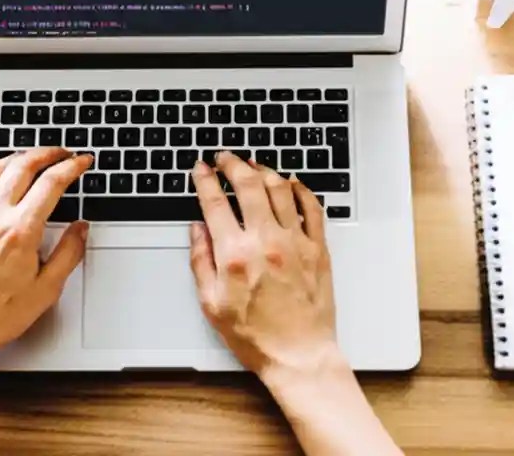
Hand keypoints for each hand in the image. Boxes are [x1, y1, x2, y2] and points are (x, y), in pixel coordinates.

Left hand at [0, 147, 91, 375]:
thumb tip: (81, 228)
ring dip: (17, 157)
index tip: (81, 162)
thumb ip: (68, 253)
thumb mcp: (46, 290)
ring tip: (31, 157)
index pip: (51, 183)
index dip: (71, 167)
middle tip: (61, 153)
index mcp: (20, 232)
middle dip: (47, 153)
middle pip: (23, 166)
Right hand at [188, 152, 340, 379]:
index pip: (214, 202)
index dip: (204, 179)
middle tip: (225, 157)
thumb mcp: (211, 303)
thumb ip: (200, 261)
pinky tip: (292, 183)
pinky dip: (301, 189)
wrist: (298, 355)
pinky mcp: (317, 249)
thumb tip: (196, 230)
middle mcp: (265, 242)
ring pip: (280, 188)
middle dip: (232, 164)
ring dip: (264, 170)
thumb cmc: (256, 336)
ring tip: (253, 166)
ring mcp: (294, 242)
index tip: (200, 169)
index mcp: (234, 255)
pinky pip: (312, 207)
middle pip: (248, 184)